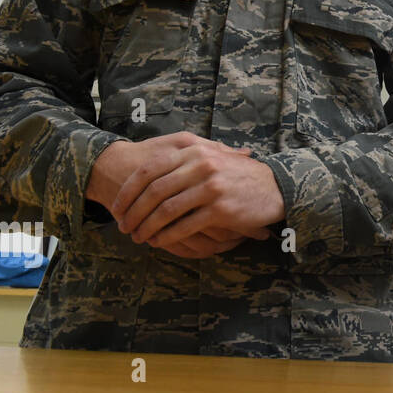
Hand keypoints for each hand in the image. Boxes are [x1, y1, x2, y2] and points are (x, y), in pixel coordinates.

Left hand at [108, 132, 281, 249]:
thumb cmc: (238, 175)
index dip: (128, 191)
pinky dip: (167, 236)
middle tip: (123, 227)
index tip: (117, 207)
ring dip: (147, 227)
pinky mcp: (220, 208)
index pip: (149, 169)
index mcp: (194, 150)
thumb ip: (183, 158)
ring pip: (166, 210)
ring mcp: (211, 186)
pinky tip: (160, 242)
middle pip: (153, 191)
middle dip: (133, 212)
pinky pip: (184, 226)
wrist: (276, 187)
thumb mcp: (212, 156)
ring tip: (139, 237)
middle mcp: (201, 165)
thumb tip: (146, 170)